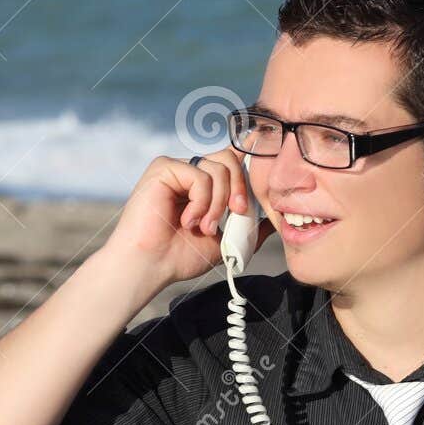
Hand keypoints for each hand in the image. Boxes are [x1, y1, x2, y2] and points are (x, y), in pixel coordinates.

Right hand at [101, 150, 274, 290]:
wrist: (149, 266)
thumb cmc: (178, 257)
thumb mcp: (224, 241)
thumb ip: (247, 226)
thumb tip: (274, 218)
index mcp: (202, 184)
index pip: (232, 161)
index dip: (248, 166)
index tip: (257, 178)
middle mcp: (189, 171)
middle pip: (230, 158)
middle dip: (240, 187)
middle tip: (236, 214)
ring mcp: (175, 168)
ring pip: (219, 168)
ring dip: (219, 203)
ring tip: (204, 227)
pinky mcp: (163, 169)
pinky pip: (199, 175)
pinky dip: (201, 202)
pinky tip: (187, 220)